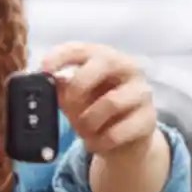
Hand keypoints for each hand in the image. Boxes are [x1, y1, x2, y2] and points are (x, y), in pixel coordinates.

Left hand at [40, 42, 158, 157]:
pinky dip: (101, 141)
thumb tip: (43, 83)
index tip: (44, 69)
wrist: (125, 143)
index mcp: (103, 58)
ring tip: (84, 131)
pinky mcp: (149, 119)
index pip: (81, 48)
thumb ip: (60, 89)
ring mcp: (142, 92)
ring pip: (112, 101)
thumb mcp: (75, 99)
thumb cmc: (96, 112)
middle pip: (105, 62)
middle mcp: (127, 68)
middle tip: (68, 104)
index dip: (61, 56)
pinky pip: (119, 131)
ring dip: (89, 121)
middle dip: (80, 85)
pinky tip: (96, 143)